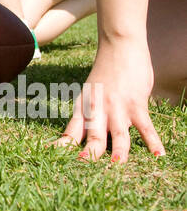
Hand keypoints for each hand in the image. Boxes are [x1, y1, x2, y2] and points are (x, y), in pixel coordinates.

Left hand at [55, 41, 163, 163]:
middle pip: (93, 136)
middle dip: (90, 154)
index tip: (52, 160)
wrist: (118, 44)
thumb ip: (91, 111)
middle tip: (84, 165)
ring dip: (119, 151)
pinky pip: (145, 126)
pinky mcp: (136, 103)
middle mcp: (98, 110)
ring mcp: (118, 107)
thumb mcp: (91, 91)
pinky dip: (153, 141)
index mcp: (83, 108)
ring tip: (118, 165)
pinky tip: (158, 154)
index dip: (62, 147)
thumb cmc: (106, 70)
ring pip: (118, 135)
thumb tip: (90, 129)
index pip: (70, 132)